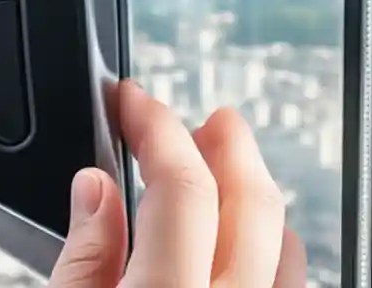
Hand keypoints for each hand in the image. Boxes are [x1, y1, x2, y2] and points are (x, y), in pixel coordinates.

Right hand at [48, 81, 307, 286]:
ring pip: (285, 244)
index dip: (157, 127)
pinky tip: (247, 242)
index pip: (181, 185)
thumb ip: (83, 260)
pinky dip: (272, 247)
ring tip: (224, 168)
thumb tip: (94, 188)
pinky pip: (289, 283)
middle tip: (204, 118)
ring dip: (254, 194)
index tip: (132, 101)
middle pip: (251, 203)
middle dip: (229, 146)